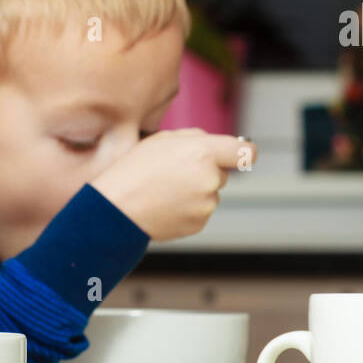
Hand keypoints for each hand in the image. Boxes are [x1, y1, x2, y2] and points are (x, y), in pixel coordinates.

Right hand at [90, 130, 255, 241]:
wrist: (115, 209)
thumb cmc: (133, 171)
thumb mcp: (161, 140)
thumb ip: (195, 138)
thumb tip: (214, 146)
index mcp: (202, 153)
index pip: (246, 153)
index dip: (243, 153)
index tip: (238, 156)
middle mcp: (209, 179)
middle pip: (222, 173)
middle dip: (204, 172)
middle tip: (172, 174)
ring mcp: (206, 205)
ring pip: (209, 194)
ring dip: (194, 192)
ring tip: (163, 191)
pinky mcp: (199, 223)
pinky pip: (199, 212)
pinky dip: (186, 209)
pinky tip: (164, 205)